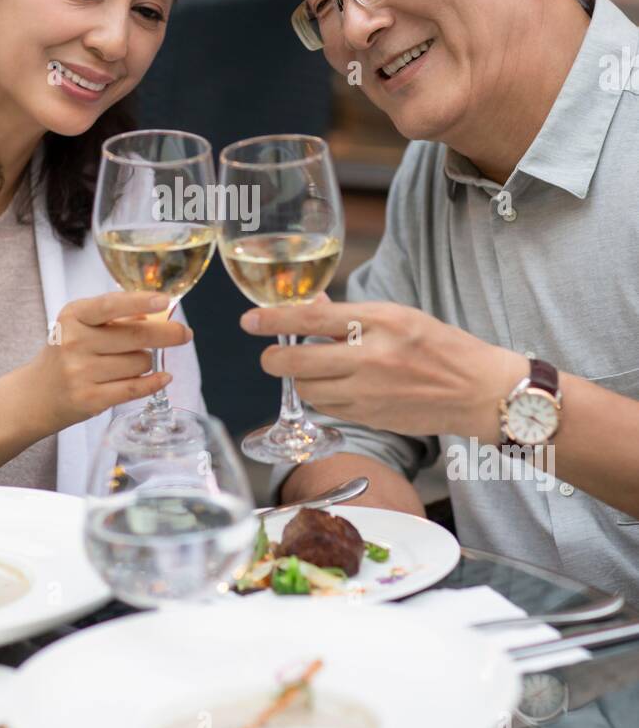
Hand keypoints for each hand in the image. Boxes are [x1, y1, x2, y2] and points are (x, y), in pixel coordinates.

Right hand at [28, 291, 191, 434]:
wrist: (34, 395)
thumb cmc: (66, 354)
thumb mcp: (80, 326)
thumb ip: (115, 317)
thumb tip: (157, 312)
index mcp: (73, 317)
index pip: (110, 305)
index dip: (140, 301)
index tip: (165, 300)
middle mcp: (74, 342)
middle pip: (135, 337)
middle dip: (167, 334)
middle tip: (184, 333)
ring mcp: (81, 373)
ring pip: (139, 363)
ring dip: (147, 362)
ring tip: (133, 362)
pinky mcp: (90, 399)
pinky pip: (135, 389)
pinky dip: (154, 383)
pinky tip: (162, 377)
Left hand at [240, 296, 525, 441]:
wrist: (478, 391)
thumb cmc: (440, 347)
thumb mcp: (398, 316)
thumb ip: (352, 315)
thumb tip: (309, 309)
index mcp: (380, 321)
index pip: (311, 319)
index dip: (273, 320)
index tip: (250, 320)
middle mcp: (371, 357)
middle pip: (298, 362)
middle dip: (273, 360)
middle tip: (269, 356)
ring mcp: (370, 392)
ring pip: (308, 390)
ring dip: (301, 380)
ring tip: (313, 369)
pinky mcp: (371, 418)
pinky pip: (328, 408)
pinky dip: (323, 397)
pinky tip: (335, 387)